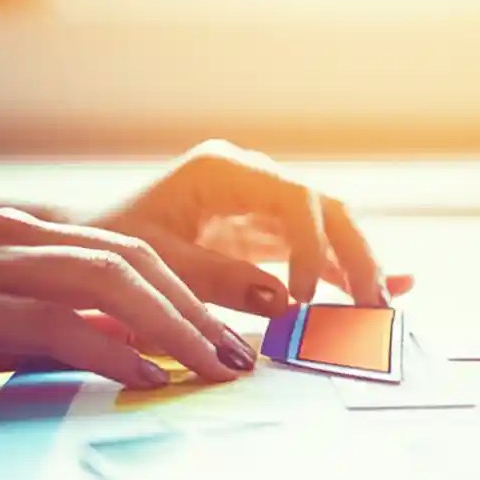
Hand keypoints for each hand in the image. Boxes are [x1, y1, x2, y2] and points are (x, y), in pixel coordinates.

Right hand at [0, 209, 256, 392]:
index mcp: (21, 236)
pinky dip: (107, 349)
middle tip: (239, 357)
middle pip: (132, 262)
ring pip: (106, 281)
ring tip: (213, 368)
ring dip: (171, 326)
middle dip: (196, 309)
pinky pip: (51, 322)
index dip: (186, 293)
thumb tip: (113, 356)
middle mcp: (14, 238)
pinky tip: (145, 377)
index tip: (225, 337)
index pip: (126, 254)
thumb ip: (40, 327)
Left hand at [98, 140, 412, 316]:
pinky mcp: (265, 232)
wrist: (88, 246)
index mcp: (222, 170)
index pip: (293, 198)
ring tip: (383, 308)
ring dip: (357, 266)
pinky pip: (315, 249)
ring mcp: (261, 204)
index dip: (311, 247)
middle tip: (372, 307)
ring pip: (329, 228)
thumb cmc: (110, 247)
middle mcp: (251, 178)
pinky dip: (343, 271)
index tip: (303, 299)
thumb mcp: (158, 264)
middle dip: (354, 256)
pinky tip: (391, 286)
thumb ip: (218, 279)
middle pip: (324, 209)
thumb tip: (284, 303)